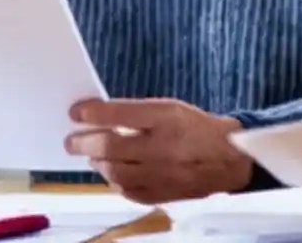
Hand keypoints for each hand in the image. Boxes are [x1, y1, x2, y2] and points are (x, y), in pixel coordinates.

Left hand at [67, 98, 251, 203]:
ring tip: (94, 155)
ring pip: (114, 171)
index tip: (77, 112)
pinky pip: (127, 190)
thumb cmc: (197, 128)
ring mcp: (162, 173)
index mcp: (167, 117)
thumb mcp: (171, 108)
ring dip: (98, 162)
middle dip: (84, 142)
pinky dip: (115, 181)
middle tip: (72, 140)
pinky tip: (114, 172)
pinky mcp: (161, 193)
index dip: (93, 113)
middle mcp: (163, 146)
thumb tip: (100, 117)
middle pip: (110, 146)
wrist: (229, 158)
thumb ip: (138, 113)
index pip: (120, 113)